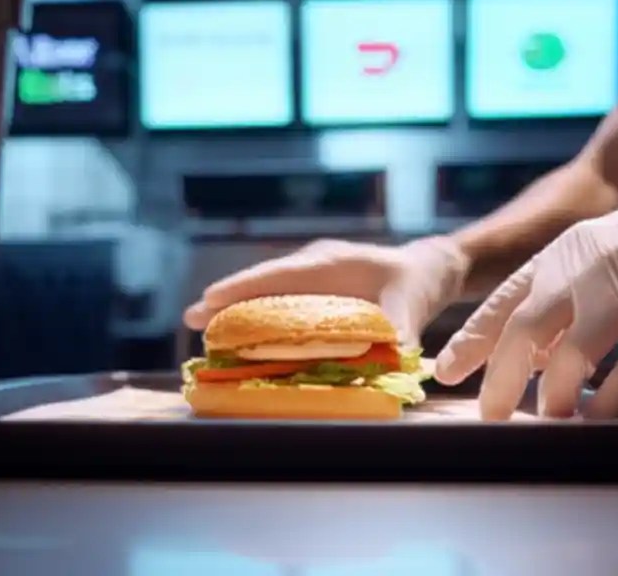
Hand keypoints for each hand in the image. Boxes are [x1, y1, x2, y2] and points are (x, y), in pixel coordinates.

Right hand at [183, 237, 469, 346]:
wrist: (426, 269)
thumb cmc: (416, 285)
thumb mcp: (411, 306)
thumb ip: (399, 329)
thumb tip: (391, 355)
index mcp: (331, 262)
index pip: (279, 274)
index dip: (245, 287)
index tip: (212, 298)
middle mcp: (314, 262)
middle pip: (262, 281)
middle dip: (226, 298)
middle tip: (191, 319)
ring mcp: (310, 272)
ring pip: (265, 288)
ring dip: (235, 306)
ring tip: (201, 326)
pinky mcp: (311, 286)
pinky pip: (277, 297)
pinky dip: (254, 311)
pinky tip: (235, 332)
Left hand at [435, 155, 617, 419]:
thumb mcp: (607, 253)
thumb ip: (569, 297)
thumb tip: (537, 356)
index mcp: (567, 251)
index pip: (504, 299)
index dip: (472, 339)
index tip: (445, 370)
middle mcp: (587, 269)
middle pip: (524, 332)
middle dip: (499, 380)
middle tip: (486, 415)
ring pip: (569, 361)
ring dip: (552, 400)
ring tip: (546, 421)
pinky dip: (605, 405)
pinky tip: (596, 419)